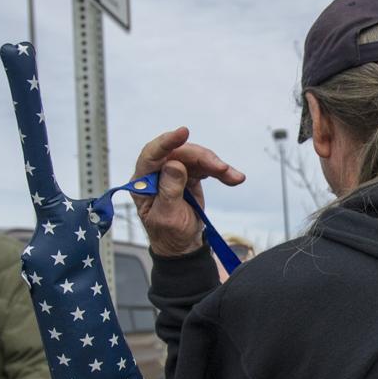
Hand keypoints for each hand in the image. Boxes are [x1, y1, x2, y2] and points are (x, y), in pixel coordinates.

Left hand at [131, 127, 245, 256]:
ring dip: (217, 166)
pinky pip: (206, 167)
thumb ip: (169, 191)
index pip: (151, 155)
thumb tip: (174, 164)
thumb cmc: (168, 234)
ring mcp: (174, 171)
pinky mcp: (189, 174)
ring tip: (234, 177)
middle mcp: (157, 172)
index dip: (166, 142)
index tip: (183, 132)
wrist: (182, 245)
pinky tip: (234, 178)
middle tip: (222, 169)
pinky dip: (221, 173)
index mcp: (143, 181)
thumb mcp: (167, 217)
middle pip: (180, 153)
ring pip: (196, 158)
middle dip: (203, 158)